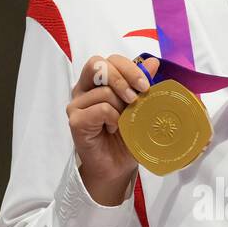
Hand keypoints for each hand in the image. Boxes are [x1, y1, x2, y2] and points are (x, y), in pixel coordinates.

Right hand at [66, 54, 157, 205]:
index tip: (145, 85)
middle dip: (123, 78)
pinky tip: (113, 129)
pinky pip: (101, 109)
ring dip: (121, 107)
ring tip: (123, 122)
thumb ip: (141, 84)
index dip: (128, 67)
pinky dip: (113, 119)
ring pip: (104, 91)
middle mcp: (83, 89)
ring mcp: (76, 104)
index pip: (109, 60)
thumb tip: (152, 62)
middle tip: (138, 98)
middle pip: (98, 65)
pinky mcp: (75, 120)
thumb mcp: (139, 106)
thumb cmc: (126, 136)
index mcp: (97, 82)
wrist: (118, 166)